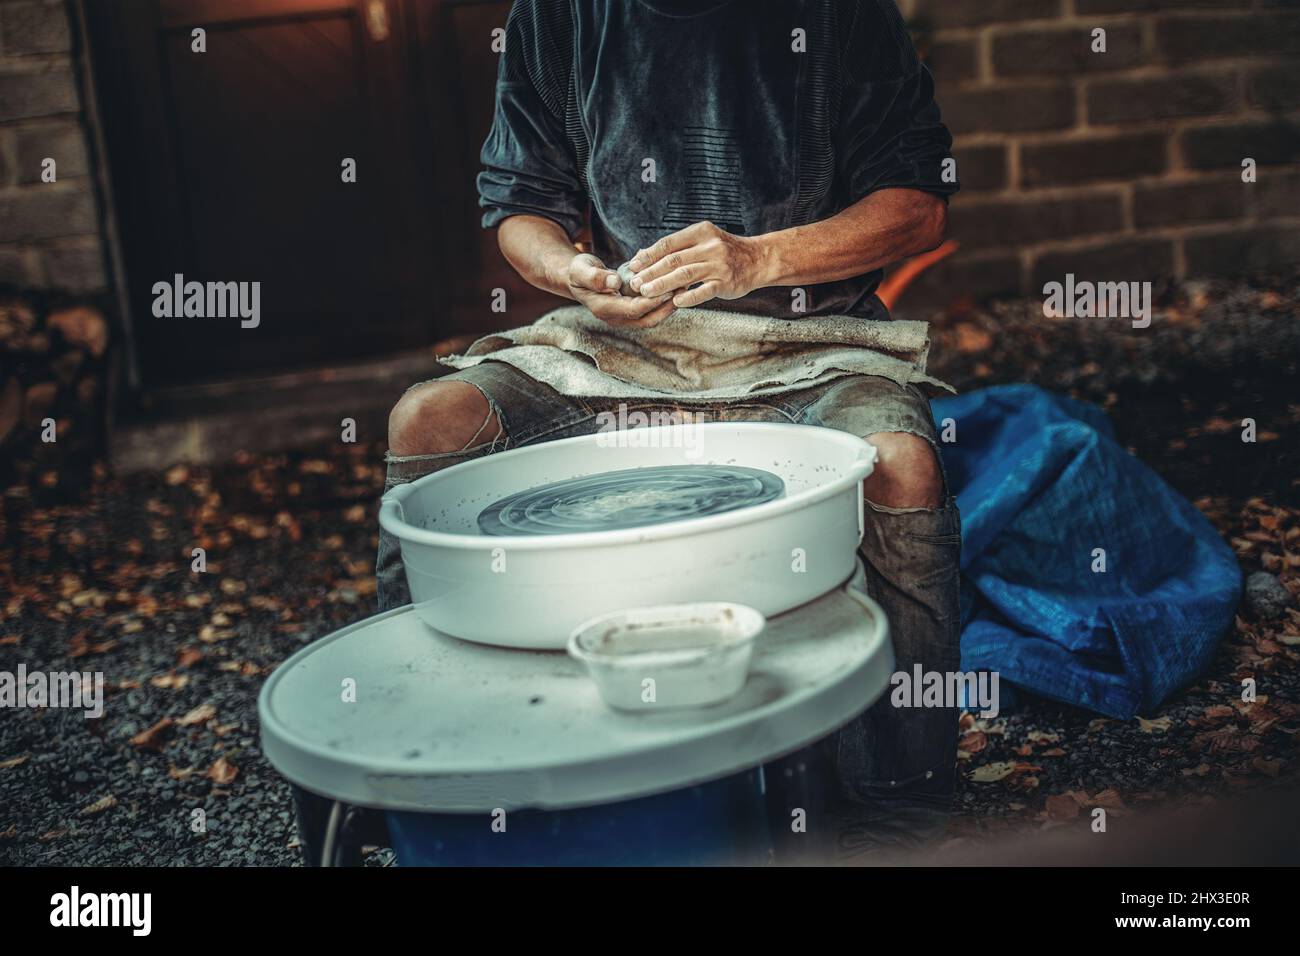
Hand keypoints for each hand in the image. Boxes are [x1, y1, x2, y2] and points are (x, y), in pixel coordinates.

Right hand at [565, 253, 675, 327]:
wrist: (578, 278)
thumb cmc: (579, 272)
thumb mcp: (581, 269)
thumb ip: (595, 277)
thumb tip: (614, 282)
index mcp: (604, 309)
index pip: (633, 310)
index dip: (652, 301)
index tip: (668, 289)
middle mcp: (616, 317)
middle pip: (647, 319)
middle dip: (667, 306)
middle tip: (683, 290)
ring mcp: (624, 317)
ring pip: (652, 317)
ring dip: (669, 305)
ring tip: (684, 287)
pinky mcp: (631, 312)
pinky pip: (651, 311)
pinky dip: (664, 301)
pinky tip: (675, 287)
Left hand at [626, 221, 768, 307]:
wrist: (758, 259)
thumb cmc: (724, 251)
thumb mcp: (703, 241)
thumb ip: (676, 247)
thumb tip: (642, 254)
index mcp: (701, 232)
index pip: (668, 243)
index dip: (648, 255)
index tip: (632, 266)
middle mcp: (710, 246)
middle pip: (673, 260)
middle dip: (651, 272)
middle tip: (635, 283)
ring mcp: (718, 264)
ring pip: (685, 275)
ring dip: (662, 284)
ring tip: (646, 292)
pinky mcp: (726, 282)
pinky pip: (703, 291)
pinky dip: (688, 297)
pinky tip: (674, 303)